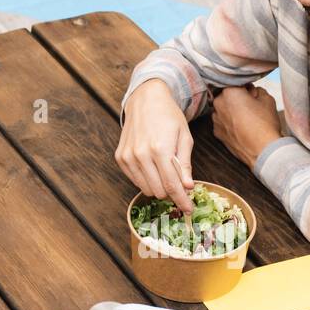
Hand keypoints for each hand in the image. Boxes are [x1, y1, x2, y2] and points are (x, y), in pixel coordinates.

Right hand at [116, 79, 194, 213]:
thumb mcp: (185, 137)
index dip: (182, 200)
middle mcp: (141, 154)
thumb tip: (188, 187)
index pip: (172, 185)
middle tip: (179, 184)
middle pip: (159, 191)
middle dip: (171, 192)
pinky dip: (146, 179)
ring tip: (165, 171)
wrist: (146, 100)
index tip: (189, 209)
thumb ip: (185, 164)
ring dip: (158, 186)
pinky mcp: (120, 158)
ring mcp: (128, 157)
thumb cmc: (169, 117)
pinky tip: (152, 166)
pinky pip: (136, 180)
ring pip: (146, 189)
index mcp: (160, 149)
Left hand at [211, 85, 282, 167]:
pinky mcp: (217, 133)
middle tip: (250, 106)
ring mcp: (216, 120)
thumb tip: (251, 92)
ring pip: (223, 109)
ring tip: (246, 119)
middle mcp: (218, 104)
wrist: (263, 150)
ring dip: (232, 111)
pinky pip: (222, 123)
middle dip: (237, 98)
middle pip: (227, 96)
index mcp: (229, 92)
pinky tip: (241, 129)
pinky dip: (229, 123)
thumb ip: (256, 90)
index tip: (253, 93)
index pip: (236, 83)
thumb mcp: (267, 98)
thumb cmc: (265, 124)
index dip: (247, 87)